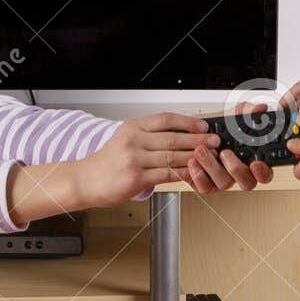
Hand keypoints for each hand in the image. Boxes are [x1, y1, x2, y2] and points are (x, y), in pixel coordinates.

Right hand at [75, 111, 216, 208]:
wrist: (85, 181)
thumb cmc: (106, 164)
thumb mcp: (124, 140)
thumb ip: (147, 137)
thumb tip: (176, 137)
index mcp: (132, 127)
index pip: (166, 119)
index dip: (188, 121)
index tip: (203, 125)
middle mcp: (133, 140)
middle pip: (172, 137)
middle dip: (197, 140)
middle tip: (214, 141)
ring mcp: (134, 159)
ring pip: (172, 156)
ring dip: (194, 157)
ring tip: (208, 157)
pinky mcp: (136, 178)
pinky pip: (166, 174)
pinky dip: (182, 174)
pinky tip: (193, 173)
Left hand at [185, 100, 273, 193]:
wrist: (193, 133)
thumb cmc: (218, 128)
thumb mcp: (234, 117)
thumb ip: (247, 113)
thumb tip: (259, 108)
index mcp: (252, 160)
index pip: (265, 174)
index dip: (263, 172)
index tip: (256, 163)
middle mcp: (240, 174)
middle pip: (247, 183)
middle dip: (236, 169)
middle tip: (225, 152)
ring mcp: (223, 180)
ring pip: (224, 184)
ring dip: (212, 168)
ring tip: (201, 150)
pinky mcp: (206, 184)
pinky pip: (205, 188)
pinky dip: (198, 176)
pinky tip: (193, 161)